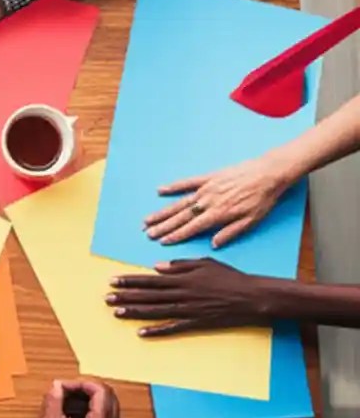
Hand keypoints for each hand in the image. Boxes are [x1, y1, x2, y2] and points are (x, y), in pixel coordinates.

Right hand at [31, 379, 118, 417]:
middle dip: (87, 388)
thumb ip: (53, 401)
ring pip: (108, 406)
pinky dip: (90, 409)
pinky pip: (103, 417)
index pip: (100, 392)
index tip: (62, 386)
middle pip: (109, 397)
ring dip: (89, 398)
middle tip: (67, 390)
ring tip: (66, 400)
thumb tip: (57, 385)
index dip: (81, 383)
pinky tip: (70, 413)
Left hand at [107, 258, 271, 336]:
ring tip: (116, 313)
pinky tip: (142, 333)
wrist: (251, 297)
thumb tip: (157, 267)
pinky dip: (157, 331)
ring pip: (155, 311)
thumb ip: (179, 265)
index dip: (129, 281)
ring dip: (134, 312)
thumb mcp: (204, 263)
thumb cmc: (229, 277)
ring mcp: (188, 309)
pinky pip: (173, 327)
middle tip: (106, 298)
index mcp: (181, 278)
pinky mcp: (196, 322)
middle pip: (148, 295)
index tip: (112, 281)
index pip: (149, 279)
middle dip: (125, 297)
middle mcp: (181, 293)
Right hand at [145, 156, 294, 247]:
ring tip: (148, 219)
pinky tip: (160, 191)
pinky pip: (187, 183)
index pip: (191, 228)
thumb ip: (230, 232)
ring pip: (179, 202)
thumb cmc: (262, 199)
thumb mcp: (251, 221)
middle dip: (163, 226)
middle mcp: (207, 202)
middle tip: (147, 232)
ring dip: (163, 211)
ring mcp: (206, 188)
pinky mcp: (208, 177)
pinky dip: (173, 187)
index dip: (175, 235)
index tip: (162, 241)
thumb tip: (213, 243)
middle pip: (180, 216)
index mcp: (217, 214)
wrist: (268, 174)